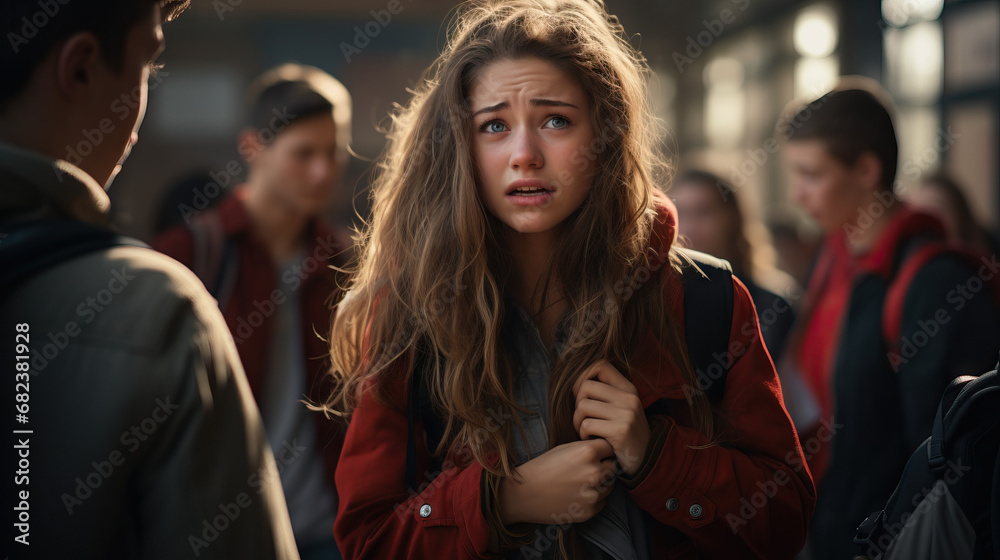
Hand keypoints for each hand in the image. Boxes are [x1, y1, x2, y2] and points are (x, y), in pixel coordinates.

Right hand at [497, 438, 616, 524]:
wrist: (523, 494)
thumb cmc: (542, 467)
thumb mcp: (564, 448)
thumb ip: (587, 448)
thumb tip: (608, 449)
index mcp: (588, 452)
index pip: (610, 447)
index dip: (603, 449)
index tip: (596, 453)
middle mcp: (594, 472)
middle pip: (613, 466)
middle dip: (604, 466)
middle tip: (586, 469)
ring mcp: (593, 494)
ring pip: (609, 485)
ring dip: (600, 483)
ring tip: (579, 483)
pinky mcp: (589, 511)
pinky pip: (602, 501)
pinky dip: (593, 498)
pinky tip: (576, 495)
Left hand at [572, 360, 649, 476]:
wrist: (646, 462)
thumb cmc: (626, 435)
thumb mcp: (623, 409)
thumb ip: (606, 394)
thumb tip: (577, 382)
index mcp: (629, 389)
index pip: (600, 365)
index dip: (584, 377)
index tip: (582, 395)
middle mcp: (629, 398)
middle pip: (585, 387)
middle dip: (577, 404)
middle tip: (583, 419)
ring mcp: (627, 414)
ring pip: (582, 406)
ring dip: (578, 421)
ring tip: (586, 431)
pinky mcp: (620, 431)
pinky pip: (586, 425)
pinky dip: (583, 434)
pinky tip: (592, 439)